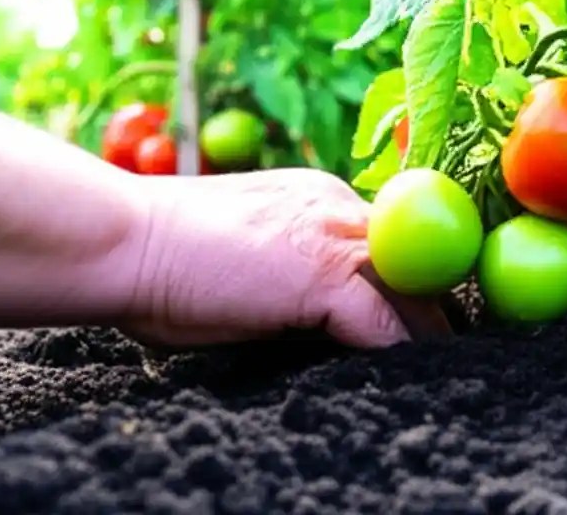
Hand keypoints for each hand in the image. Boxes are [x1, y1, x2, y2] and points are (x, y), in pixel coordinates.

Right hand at [119, 168, 449, 348]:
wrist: (123, 241)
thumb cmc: (166, 258)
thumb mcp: (253, 253)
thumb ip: (300, 269)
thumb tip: (335, 311)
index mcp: (318, 196)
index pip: (388, 237)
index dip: (407, 276)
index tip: (420, 309)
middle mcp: (335, 206)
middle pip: (412, 258)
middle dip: (428, 303)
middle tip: (443, 342)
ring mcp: (332, 238)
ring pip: (409, 287)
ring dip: (424, 329)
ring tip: (436, 361)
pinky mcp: (324, 276)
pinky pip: (384, 321)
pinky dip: (397, 349)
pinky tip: (400, 368)